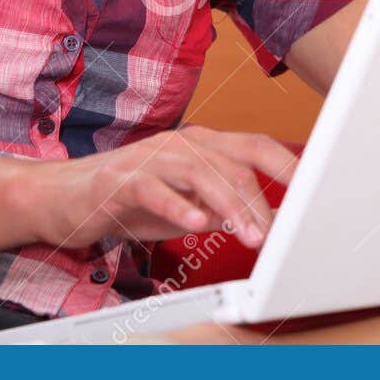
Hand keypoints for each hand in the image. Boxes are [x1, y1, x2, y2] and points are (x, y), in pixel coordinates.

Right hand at [12, 125, 299, 251]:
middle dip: (259, 199)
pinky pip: (154, 189)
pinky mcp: (121, 179)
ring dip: (229, 205)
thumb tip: (268, 222)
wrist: (63, 197)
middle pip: (232, 161)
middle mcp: (180, 145)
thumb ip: (223, 209)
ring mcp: (150, 158)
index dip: (287, 163)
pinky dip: (178, 206)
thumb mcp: (187, 205)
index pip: (254, 146)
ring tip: (249, 235)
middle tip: (276, 234)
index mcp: (202, 146)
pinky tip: (195, 225)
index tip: (315, 188)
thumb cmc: (130, 199)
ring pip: (200, 171)